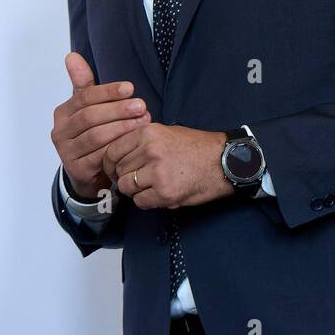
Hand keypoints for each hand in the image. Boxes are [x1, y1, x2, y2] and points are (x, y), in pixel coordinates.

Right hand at [50, 52, 151, 199]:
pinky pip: (100, 156)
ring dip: (122, 128)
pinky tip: (135, 141)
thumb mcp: (88, 107)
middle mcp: (60, 132)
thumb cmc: (91, 133)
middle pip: (90, 116)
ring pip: (96, 136)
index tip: (130, 88)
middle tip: (142, 106)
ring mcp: (67, 152)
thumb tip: (72, 56)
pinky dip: (119, 147)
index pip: (84, 97)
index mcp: (63, 113)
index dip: (108, 92)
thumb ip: (83, 83)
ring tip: (143, 121)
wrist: (88, 171)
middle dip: (118, 110)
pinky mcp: (78, 169)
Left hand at [104, 123, 230, 209]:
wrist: (224, 162)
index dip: (109, 164)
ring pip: (126, 187)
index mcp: (148, 132)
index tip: (113, 170)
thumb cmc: (198, 148)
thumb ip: (141, 142)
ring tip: (152, 186)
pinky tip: (160, 193)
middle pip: (118, 170)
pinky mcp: (165, 192)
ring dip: (136, 190)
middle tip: (140, 179)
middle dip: (125, 177)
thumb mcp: (167, 133)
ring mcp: (157, 171)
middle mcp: (149, 150)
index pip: (111, 151)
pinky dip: (147, 201)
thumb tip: (117, 157)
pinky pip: (141, 201)